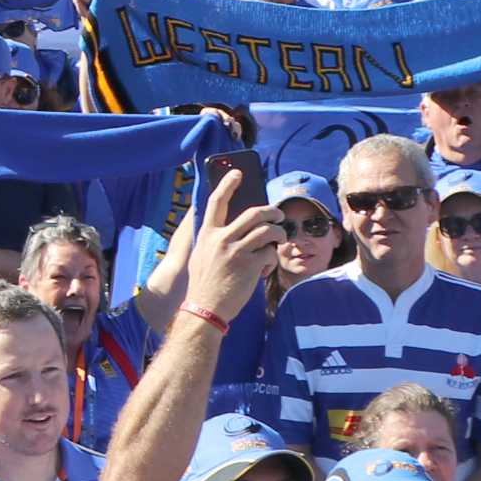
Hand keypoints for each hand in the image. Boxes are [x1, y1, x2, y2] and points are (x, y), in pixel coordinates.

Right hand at [181, 177, 280, 320]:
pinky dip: (272, 259)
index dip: (228, 184)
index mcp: (207, 234)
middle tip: (277, 215)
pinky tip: (265, 268)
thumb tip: (236, 227)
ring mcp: (236, 251)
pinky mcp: (251, 265)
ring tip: (278, 240)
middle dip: (271, 212)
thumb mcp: (201, 254)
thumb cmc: (204, 283)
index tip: (238, 173)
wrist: (205, 308)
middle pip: (254, 213)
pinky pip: (270, 253)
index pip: (217, 201)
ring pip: (268, 231)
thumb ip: (215, 239)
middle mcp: (221, 238)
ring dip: (278, 234)